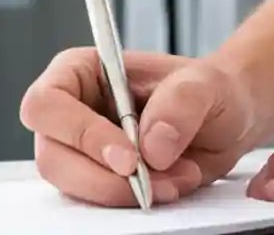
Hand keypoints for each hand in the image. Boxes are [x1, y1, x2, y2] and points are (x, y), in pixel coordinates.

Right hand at [20, 48, 256, 206]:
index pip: (48, 103)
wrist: (226, 120)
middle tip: (149, 182)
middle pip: (52, 155)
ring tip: (173, 180)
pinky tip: (166, 187)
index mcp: (80, 71)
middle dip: (104, 177)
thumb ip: (179, 105)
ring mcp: (79, 149)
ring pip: (70, 185)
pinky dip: (130, 202)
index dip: (80, 133)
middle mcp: (71, 111)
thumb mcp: (204, 85)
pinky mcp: (96, 178)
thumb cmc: (205, 90)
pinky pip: (94, 201)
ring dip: (121, 193)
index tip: (128, 157)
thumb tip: (151, 146)